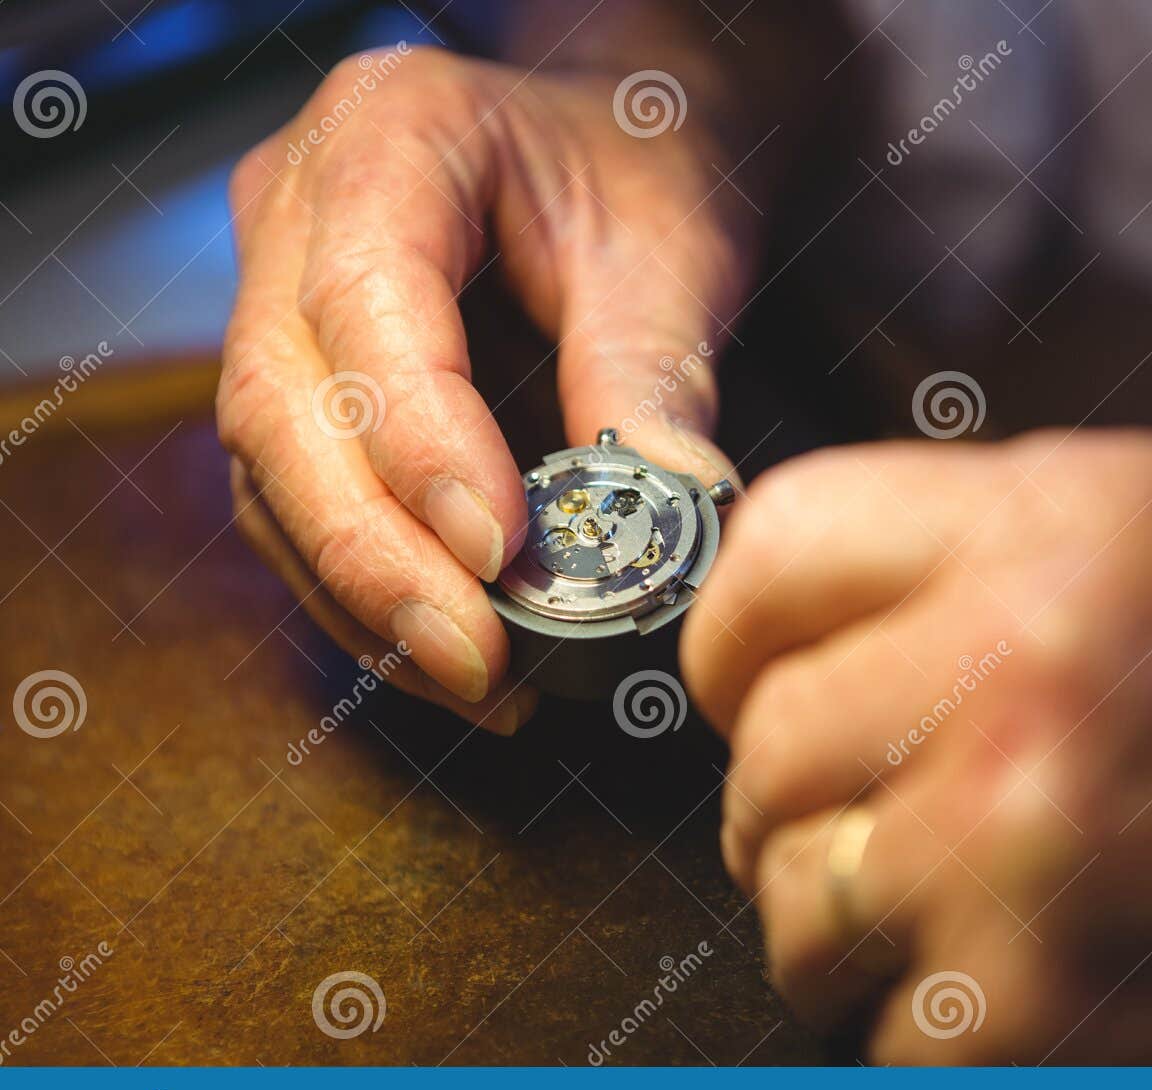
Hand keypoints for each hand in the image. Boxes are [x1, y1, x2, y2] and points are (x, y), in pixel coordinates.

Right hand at [218, 46, 748, 729]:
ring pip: (269, 473)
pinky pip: (296, 504)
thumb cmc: (639, 173)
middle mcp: (293, 213)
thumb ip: (652, 381)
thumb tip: (671, 530)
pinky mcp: (296, 384)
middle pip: (281, 404)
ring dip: (364, 598)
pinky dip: (364, 593)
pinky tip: (444, 654)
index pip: (364, 301)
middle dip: (375, 555)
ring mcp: (274, 299)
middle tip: (478, 663)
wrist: (609, 143)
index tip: (497, 552)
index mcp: (387, 134)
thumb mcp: (669, 255)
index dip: (418, 440)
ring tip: (478, 683)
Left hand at [682, 431, 1151, 1062]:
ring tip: (953, 914)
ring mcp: (1030, 834)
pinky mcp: (1041, 998)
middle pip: (767, 745)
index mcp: (1053, 522)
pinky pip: (880, 1036)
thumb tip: (784, 613)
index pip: (771, 553)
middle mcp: (1032, 659)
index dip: (732, 639)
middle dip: (791, 809)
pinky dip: (927, 1040)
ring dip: (844, 930)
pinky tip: (1021, 993)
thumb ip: (964, 549)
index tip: (747, 688)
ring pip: (797, 900)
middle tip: (869, 826)